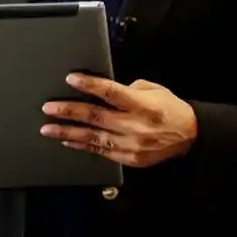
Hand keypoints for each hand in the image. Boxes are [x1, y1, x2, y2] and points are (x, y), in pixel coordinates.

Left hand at [40, 73, 197, 167]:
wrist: (189, 136)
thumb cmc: (170, 109)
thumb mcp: (153, 89)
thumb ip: (128, 89)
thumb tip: (103, 90)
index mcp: (142, 104)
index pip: (110, 92)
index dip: (89, 85)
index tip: (71, 79)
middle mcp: (135, 126)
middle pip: (96, 116)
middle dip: (69, 111)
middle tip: (49, 108)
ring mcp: (131, 144)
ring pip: (93, 137)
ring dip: (68, 133)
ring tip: (48, 129)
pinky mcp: (129, 158)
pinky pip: (100, 151)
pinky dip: (82, 146)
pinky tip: (67, 141)